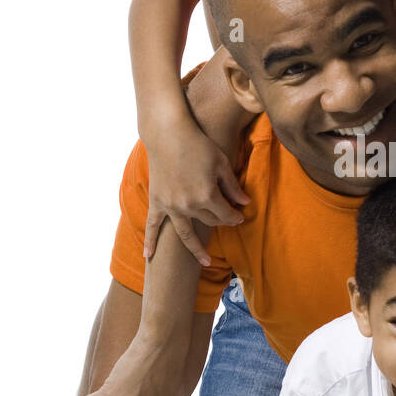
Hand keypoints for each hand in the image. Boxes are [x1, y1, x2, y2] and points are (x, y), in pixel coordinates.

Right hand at [145, 122, 248, 265]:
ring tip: (205, 262)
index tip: (240, 216)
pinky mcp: (157, 201)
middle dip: (221, 222)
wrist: (168, 133)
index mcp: (207, 196)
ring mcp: (171, 205)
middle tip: (227, 221)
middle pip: (209, 221)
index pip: (226, 214)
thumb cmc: (198, 144)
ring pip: (186, 232)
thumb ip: (232, 186)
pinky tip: (150, 256)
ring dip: (196, 248)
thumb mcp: (222, 163)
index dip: (235, 216)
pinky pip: (153, 226)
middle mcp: (188, 205)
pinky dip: (150, 241)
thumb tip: (245, 204)